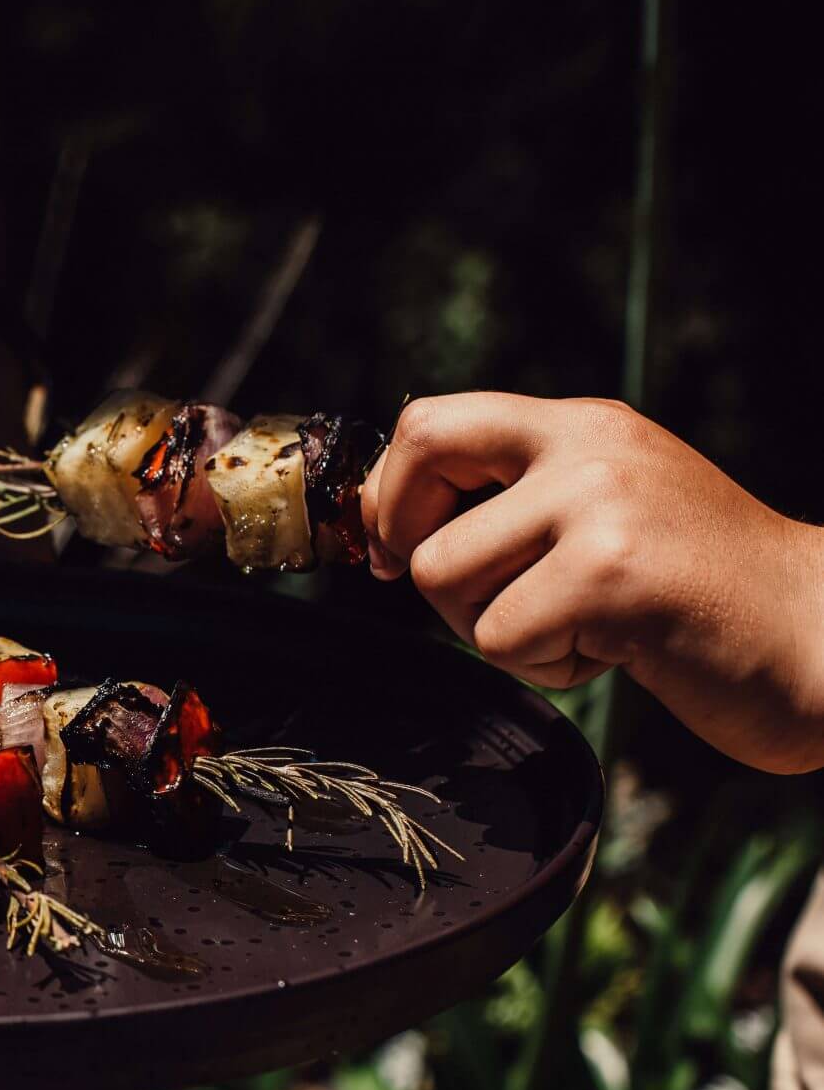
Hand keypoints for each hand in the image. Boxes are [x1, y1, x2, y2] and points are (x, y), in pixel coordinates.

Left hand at [361, 393, 823, 773]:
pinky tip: (616, 651)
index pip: (429, 423)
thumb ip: (517, 501)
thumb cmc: (705, 594)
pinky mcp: (609, 574)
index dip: (388, 494)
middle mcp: (587, 449)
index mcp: (581, 427)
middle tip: (483, 603)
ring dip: (495, 629)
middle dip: (422, 565)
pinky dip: (546, 666)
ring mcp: (600, 506)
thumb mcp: (608, 511)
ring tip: (583, 628)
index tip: (391, 549)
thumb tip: (383, 522)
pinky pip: (499, 637)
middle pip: (416, 493)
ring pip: (445, 579)